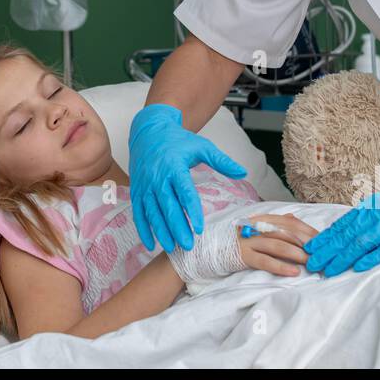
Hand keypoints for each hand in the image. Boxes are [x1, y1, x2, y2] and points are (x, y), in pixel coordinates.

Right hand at [128, 103, 247, 251]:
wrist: (148, 131)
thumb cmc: (178, 140)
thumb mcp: (201, 146)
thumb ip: (221, 161)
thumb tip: (243, 172)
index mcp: (174, 166)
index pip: (184, 192)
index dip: (192, 210)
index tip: (200, 228)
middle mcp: (157, 177)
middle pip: (167, 206)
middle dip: (177, 228)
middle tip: (188, 246)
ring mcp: (144, 185)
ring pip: (152, 212)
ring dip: (161, 231)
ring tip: (171, 248)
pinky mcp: (136, 190)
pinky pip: (138, 212)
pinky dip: (143, 229)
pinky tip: (149, 244)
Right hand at [237, 213, 317, 276]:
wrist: (214, 246)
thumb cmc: (240, 238)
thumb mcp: (257, 227)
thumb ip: (275, 222)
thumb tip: (293, 218)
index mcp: (264, 219)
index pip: (292, 222)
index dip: (309, 231)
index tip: (323, 242)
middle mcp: (258, 227)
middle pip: (288, 233)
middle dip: (307, 244)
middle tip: (322, 255)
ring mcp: (251, 240)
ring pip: (279, 245)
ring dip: (298, 254)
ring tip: (311, 262)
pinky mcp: (245, 255)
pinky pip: (265, 261)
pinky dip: (281, 266)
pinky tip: (294, 271)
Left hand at [304, 185, 379, 276]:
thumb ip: (371, 220)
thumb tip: (350, 234)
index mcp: (372, 207)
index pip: (343, 224)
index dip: (325, 238)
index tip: (310, 248)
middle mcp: (378, 214)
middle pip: (346, 235)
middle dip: (327, 250)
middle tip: (312, 263)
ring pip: (360, 243)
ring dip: (342, 258)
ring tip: (329, 269)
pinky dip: (369, 259)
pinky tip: (357, 268)